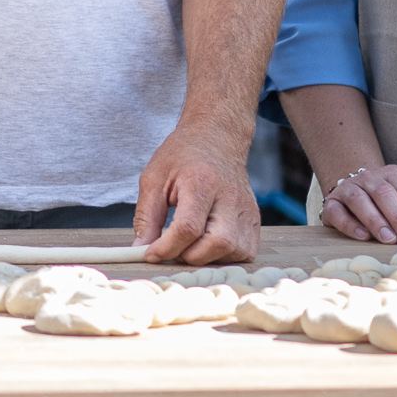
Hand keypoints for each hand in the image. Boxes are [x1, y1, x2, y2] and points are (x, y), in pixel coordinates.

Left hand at [136, 125, 255, 262]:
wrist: (216, 139)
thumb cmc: (183, 156)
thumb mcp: (154, 178)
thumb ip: (146, 216)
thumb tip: (141, 248)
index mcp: (201, 182)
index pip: (188, 227)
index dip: (167, 247)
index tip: (150, 253)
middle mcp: (230, 197)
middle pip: (218, 243)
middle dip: (189, 255)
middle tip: (172, 247)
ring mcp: (247, 209)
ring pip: (235, 252)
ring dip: (208, 258)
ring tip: (190, 244)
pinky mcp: (254, 219)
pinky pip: (246, 252)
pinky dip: (224, 257)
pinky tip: (207, 244)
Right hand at [320, 160, 396, 244]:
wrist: (358, 193)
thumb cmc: (395, 203)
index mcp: (395, 175)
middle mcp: (370, 178)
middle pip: (385, 194)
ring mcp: (349, 188)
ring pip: (360, 200)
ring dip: (375, 220)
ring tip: (387, 238)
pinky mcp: (332, 203)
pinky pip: (337, 211)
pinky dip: (349, 224)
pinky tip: (362, 236)